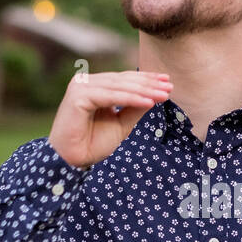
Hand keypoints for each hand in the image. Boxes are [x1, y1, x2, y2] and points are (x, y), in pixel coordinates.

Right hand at [48, 70, 171, 168]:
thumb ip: (135, 109)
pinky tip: (149, 103)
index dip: (146, 80)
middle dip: (148, 84)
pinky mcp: (78, 96)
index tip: (167, 83)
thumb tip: (156, 96)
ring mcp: (81, 87)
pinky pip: (111, 97)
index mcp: (94, 87)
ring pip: (119, 87)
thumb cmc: (92, 145)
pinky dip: (131, 99)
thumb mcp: (121, 125)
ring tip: (163, 95)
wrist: (72, 161)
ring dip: (144, 91)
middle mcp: (86, 83)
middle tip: (169, 86)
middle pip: (123, 81)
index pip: (123, 80)